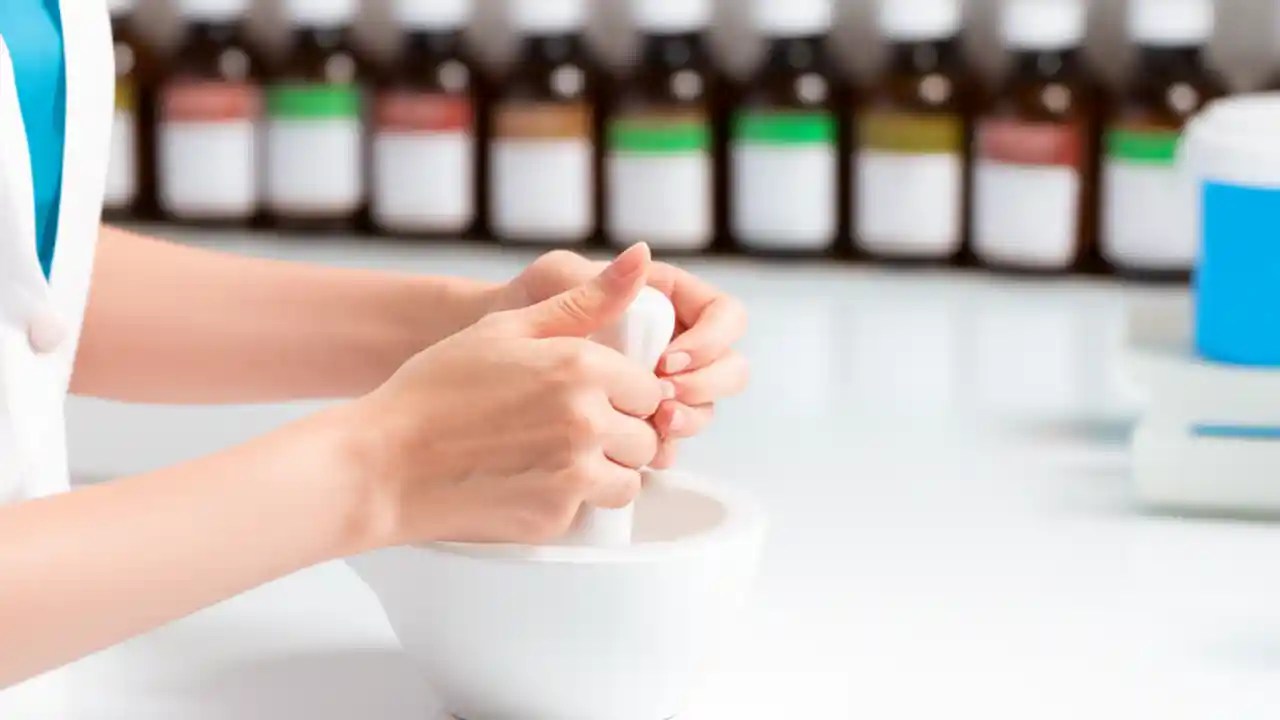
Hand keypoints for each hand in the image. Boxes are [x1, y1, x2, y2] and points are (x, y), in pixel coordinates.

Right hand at [345, 245, 668, 545]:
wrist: (384, 463)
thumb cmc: (436, 389)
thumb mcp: (507, 328)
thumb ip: (585, 299)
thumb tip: (642, 257)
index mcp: (582, 368)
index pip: (649, 389)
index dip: (623, 394)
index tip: (590, 396)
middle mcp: (587, 421)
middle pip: (646, 437)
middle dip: (620, 435)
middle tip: (567, 429)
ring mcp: (574, 475)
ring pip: (629, 480)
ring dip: (606, 472)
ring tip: (555, 458)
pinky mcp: (557, 518)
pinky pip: (592, 511)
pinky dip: (571, 501)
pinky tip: (529, 481)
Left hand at [495, 250, 748, 467]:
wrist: (485, 357)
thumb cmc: (519, 307)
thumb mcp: (554, 284)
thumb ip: (598, 280)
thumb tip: (641, 253)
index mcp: (668, 301)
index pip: (724, 316)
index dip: (712, 341)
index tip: (670, 361)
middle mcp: (675, 343)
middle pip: (729, 368)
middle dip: (707, 388)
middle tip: (664, 401)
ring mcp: (663, 385)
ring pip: (705, 408)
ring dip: (689, 421)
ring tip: (653, 428)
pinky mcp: (643, 422)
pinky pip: (672, 440)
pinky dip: (663, 449)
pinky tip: (637, 456)